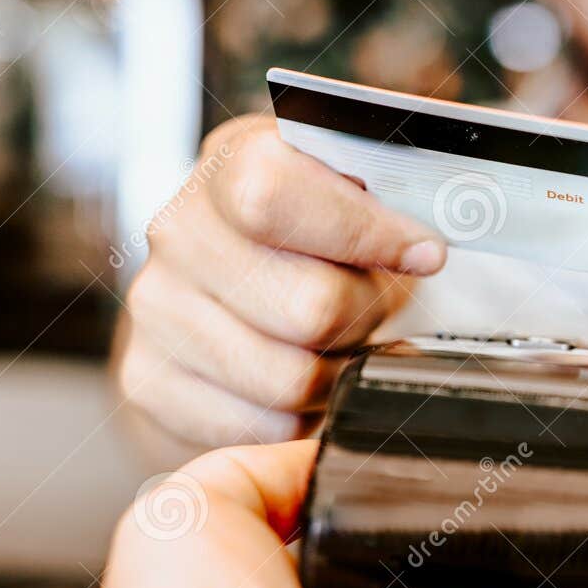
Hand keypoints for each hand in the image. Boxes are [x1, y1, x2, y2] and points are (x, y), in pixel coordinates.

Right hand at [115, 116, 446, 450]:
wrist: (219, 302)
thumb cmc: (310, 246)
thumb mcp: (354, 195)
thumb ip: (402, 195)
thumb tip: (438, 243)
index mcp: (232, 162)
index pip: (272, 194)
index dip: (363, 232)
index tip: (426, 254)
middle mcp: (179, 230)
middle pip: (306, 305)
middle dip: (366, 320)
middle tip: (375, 315)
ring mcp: (156, 308)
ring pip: (288, 377)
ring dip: (337, 375)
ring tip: (339, 351)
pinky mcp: (150, 382)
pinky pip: (259, 424)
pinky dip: (298, 419)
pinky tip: (301, 388)